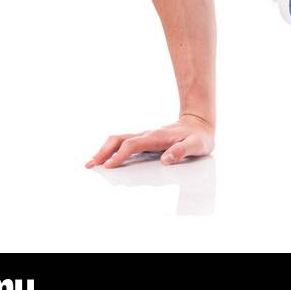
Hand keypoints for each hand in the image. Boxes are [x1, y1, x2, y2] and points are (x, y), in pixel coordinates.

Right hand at [85, 113, 214, 168]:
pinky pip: (123, 143)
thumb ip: (182, 151)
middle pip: (120, 139)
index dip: (120, 155)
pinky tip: (105, 159)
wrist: (200, 123)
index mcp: (157, 137)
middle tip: (91, 165)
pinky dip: (111, 150)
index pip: (134, 144)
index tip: (109, 165)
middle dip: (104, 151)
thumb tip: (166, 160)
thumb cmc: (198, 137)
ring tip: (91, 163)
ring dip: (104, 150)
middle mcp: (148, 135)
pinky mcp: (144, 140)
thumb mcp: (196, 145)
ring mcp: (144, 137)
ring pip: (119, 140)